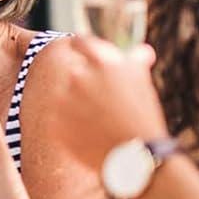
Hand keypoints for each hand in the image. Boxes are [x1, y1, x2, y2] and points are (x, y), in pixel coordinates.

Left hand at [52, 37, 168, 170]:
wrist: (137, 156)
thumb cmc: (143, 116)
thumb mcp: (142, 83)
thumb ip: (135, 62)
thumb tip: (141, 51)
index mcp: (100, 62)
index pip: (79, 43)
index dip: (79, 47)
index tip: (77, 51)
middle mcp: (78, 76)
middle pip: (73, 75)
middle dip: (83, 86)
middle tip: (99, 103)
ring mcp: (63, 100)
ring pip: (64, 98)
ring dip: (75, 106)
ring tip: (97, 123)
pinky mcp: (54, 122)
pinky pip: (58, 119)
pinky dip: (70, 125)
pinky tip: (89, 134)